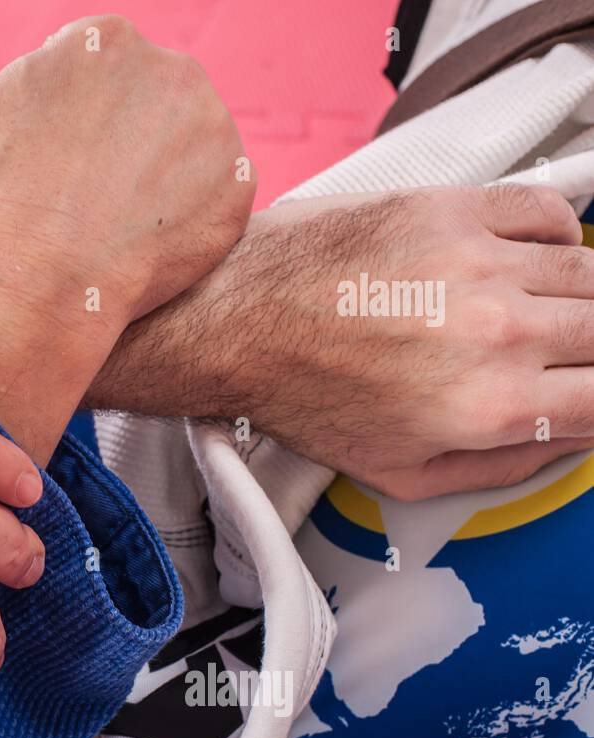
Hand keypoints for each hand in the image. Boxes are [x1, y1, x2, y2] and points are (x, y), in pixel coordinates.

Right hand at [0, 17, 253, 461]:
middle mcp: (172, 70)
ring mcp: (213, 131)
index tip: (48, 159)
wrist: (39, 282)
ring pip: (185, 147)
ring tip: (111, 219)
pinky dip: (186, 218)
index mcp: (105, 40)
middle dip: (118, 139)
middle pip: (146, 102)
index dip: (66, 117)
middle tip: (79, 194)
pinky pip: (214, 198)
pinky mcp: (237, 191)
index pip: (94, 70)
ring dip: (156, 174)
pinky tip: (141, 241)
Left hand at [91, 184, 593, 498]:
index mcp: (490, 406)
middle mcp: (499, 332)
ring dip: (578, 297)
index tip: (584, 390)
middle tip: (559, 358)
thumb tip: (568, 442)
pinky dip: (558, 234)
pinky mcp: (450, 210)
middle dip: (589, 352)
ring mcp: (478, 262)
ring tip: (537, 313)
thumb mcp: (399, 473)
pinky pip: (547, 210)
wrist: (233, 322)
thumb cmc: (303, 396)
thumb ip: (500, 466)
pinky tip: (530, 259)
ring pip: (588, 272)